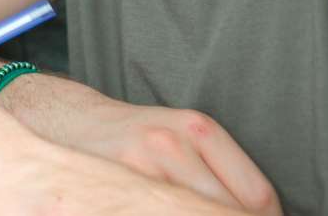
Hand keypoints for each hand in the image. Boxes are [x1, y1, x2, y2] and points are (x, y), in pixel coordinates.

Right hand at [37, 90, 278, 213]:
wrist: (69, 122)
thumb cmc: (137, 139)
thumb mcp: (183, 137)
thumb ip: (222, 172)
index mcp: (197, 128)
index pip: (257, 196)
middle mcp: (169, 144)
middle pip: (228, 213)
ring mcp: (138, 169)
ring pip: (196, 214)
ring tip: (189, 212)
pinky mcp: (115, 186)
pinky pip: (161, 212)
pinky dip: (171, 214)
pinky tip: (167, 211)